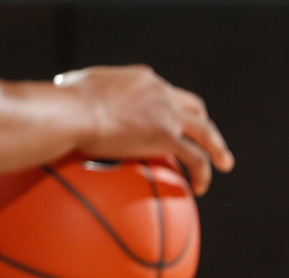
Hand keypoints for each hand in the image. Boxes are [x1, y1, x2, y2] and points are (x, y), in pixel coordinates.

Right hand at [53, 65, 233, 193]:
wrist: (71, 111)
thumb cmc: (64, 102)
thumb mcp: (78, 86)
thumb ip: (87, 91)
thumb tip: (68, 94)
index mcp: (143, 79)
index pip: (166, 92)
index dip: (172, 105)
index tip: (172, 118)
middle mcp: (161, 92)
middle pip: (194, 108)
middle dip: (203, 123)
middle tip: (208, 138)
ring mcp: (167, 114)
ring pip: (205, 132)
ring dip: (218, 148)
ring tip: (224, 163)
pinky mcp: (167, 136)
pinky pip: (195, 158)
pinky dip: (203, 172)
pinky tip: (200, 187)